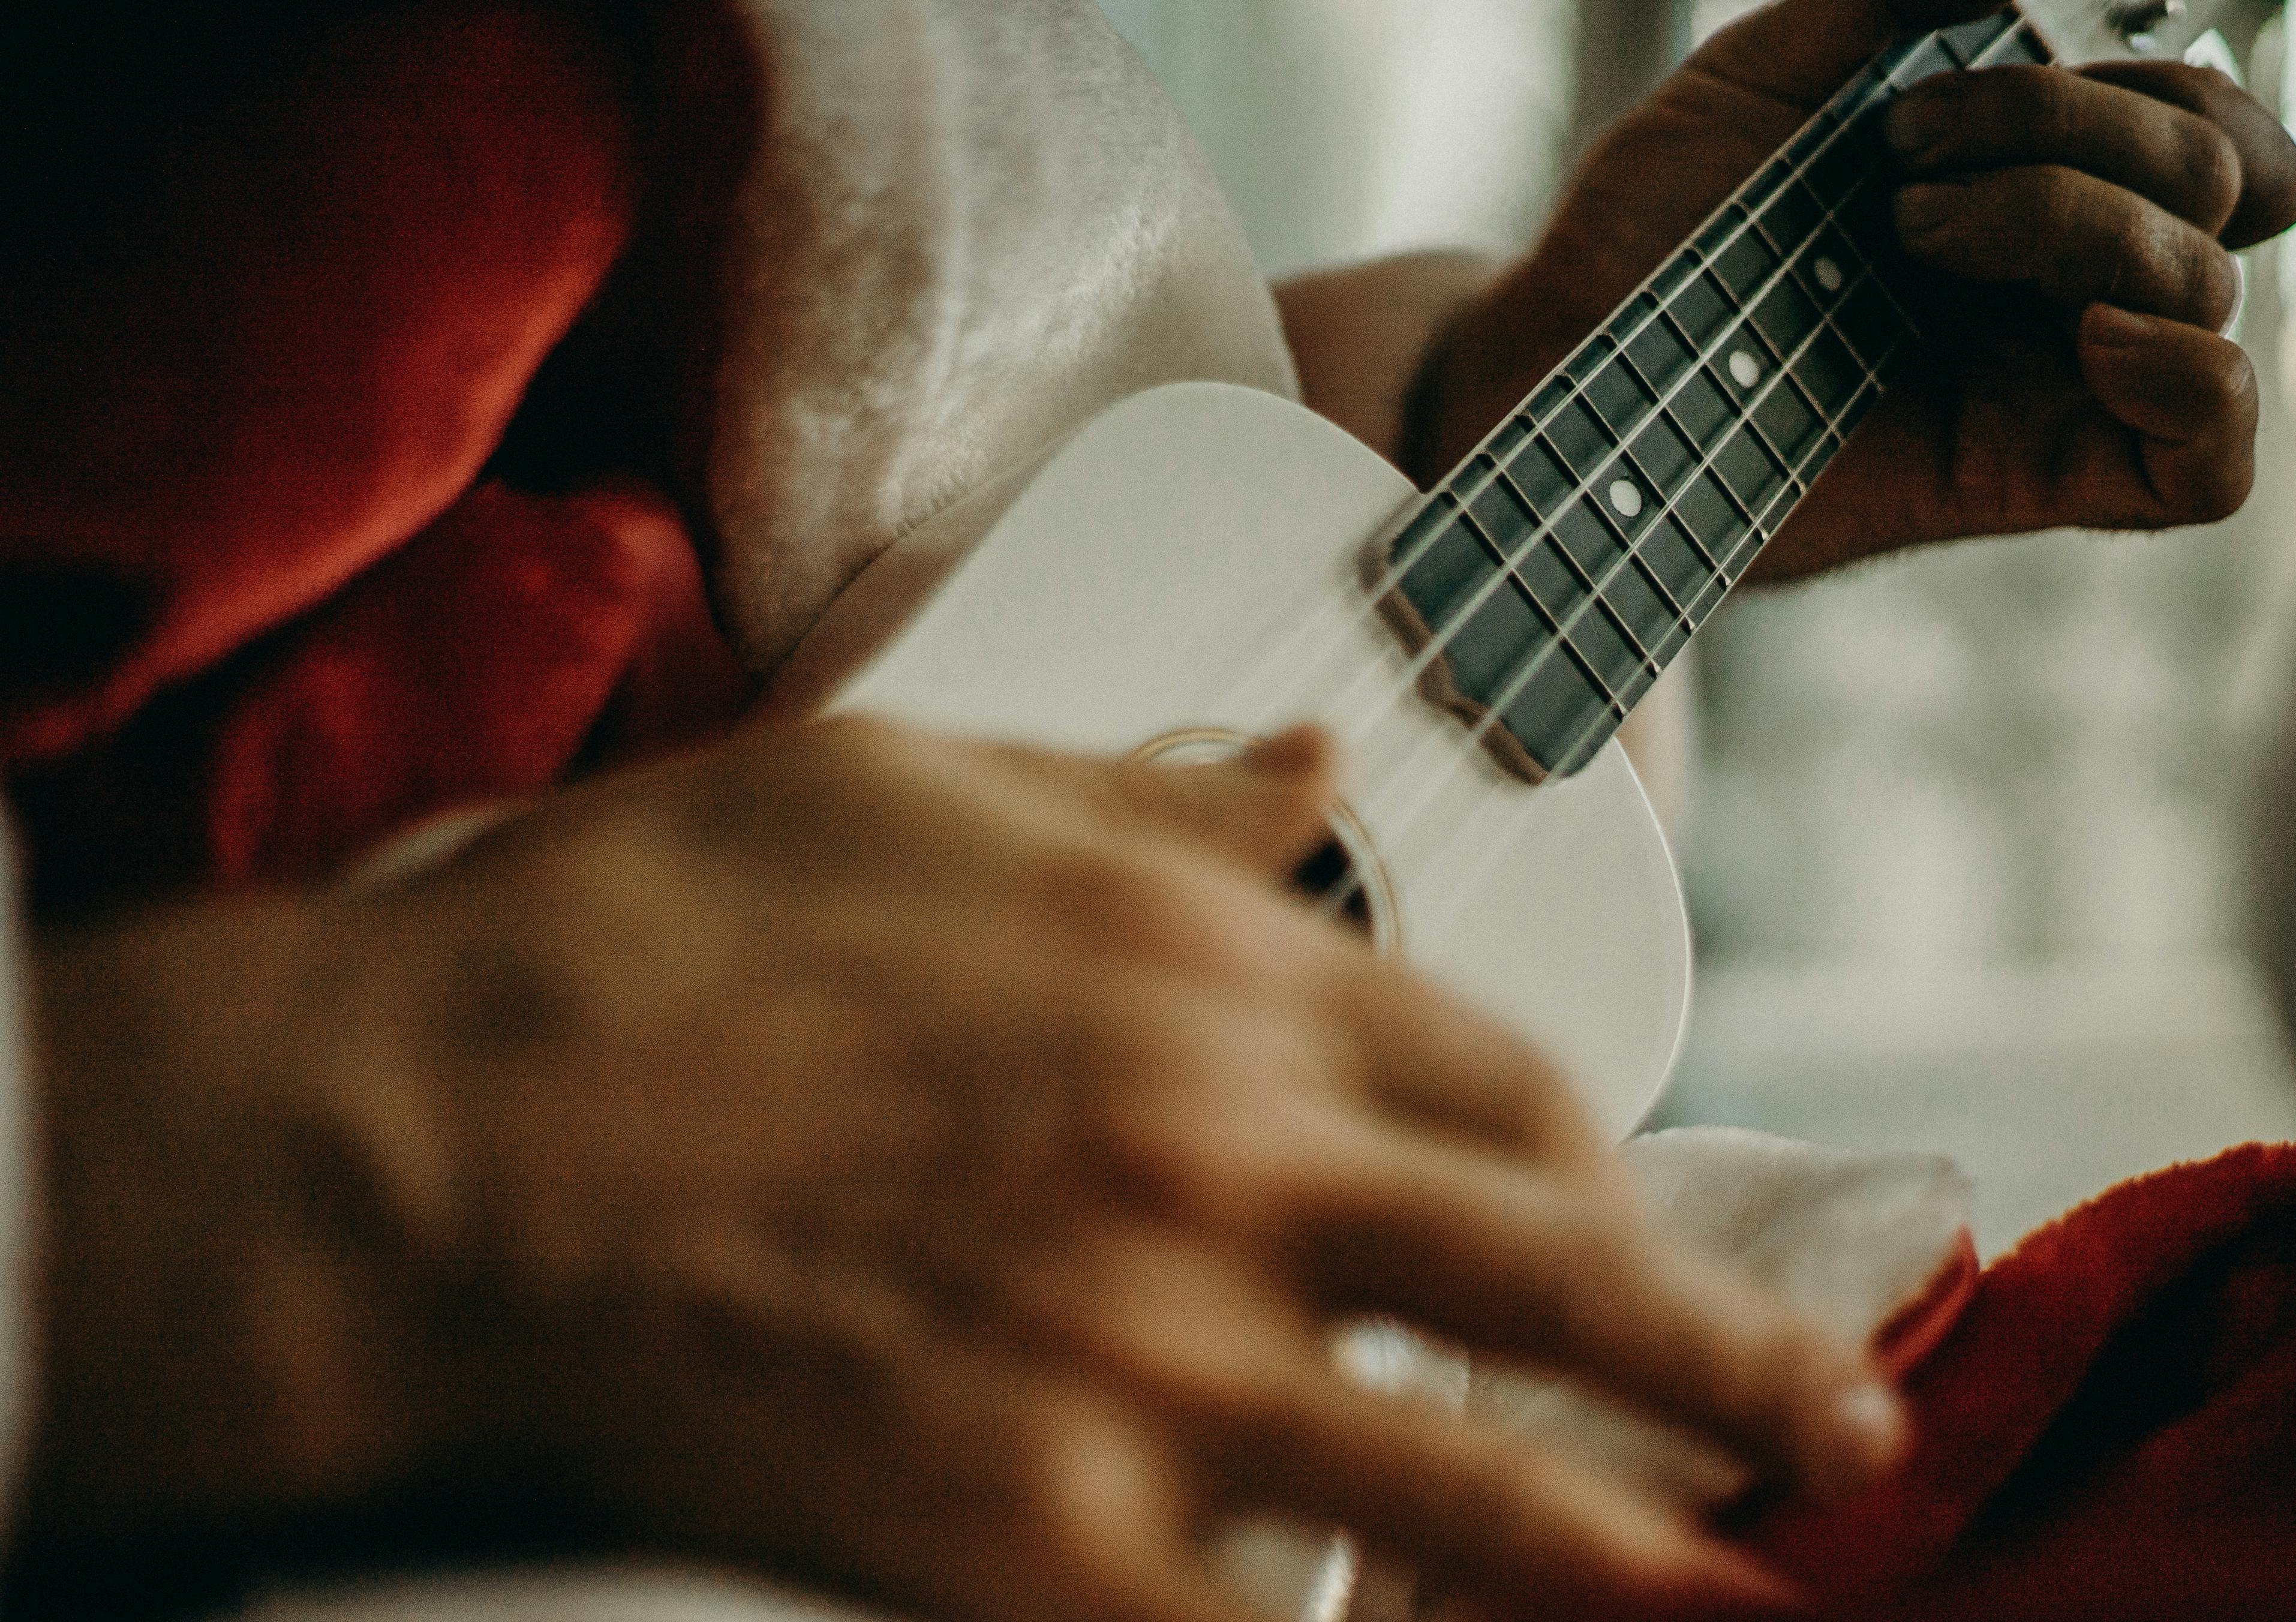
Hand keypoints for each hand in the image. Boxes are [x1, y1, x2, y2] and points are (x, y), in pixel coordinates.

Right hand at [29, 716, 1901, 1619]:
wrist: (437, 1133)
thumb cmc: (658, 936)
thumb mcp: (927, 777)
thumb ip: (1157, 796)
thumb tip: (1309, 772)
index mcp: (1213, 973)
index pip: (1506, 1077)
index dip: (1599, 1157)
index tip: (1623, 1212)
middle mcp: (1221, 1162)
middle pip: (1564, 1280)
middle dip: (1735, 1364)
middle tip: (1842, 1426)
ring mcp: (1141, 1362)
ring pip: (1477, 1489)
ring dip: (1643, 1553)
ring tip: (1754, 1591)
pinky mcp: (1022, 1538)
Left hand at [1409, 0, 2295, 581]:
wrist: (1571, 366)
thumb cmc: (1658, 231)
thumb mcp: (1776, 72)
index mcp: (2033, 177)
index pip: (2205, 124)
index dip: (2153, 86)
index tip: (1936, 100)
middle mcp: (2064, 277)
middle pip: (2219, 184)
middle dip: (2073, 139)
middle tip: (1897, 173)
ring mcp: (2056, 382)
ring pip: (2208, 289)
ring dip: (2078, 228)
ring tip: (1912, 239)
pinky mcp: (2034, 481)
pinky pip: (2213, 468)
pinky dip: (2197, 383)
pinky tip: (2097, 337)